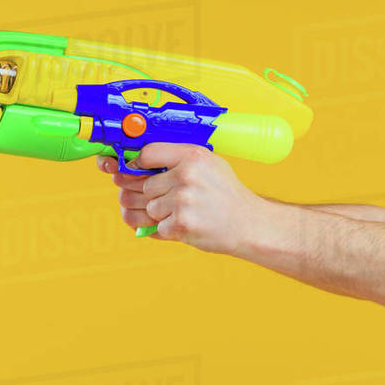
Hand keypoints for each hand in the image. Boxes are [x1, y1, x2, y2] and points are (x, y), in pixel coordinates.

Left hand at [95, 144, 270, 254]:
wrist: (249, 224)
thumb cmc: (226, 195)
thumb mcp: (209, 165)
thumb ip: (177, 160)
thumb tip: (135, 165)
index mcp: (193, 156)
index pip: (147, 154)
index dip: (136, 165)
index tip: (135, 172)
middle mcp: (186, 176)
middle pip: (144, 185)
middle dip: (151, 196)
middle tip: (166, 200)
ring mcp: (183, 201)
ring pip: (149, 209)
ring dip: (160, 215)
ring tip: (182, 213)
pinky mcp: (181, 225)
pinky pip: (157, 229)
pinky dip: (167, 231)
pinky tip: (184, 226)